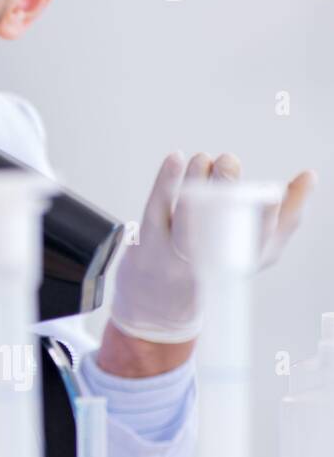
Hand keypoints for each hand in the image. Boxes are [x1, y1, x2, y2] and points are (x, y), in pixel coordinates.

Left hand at [109, 151, 315, 343]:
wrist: (158, 299)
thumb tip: (309, 176)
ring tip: (203, 157)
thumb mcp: (255, 248)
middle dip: (223, 195)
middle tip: (229, 161)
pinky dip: (166, 182)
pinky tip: (176, 158)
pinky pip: (157, 209)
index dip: (266, 220)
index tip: (272, 193)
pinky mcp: (148, 238)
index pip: (258, 243)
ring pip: (184, 218)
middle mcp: (208, 260)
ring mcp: (174, 251)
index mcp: (241, 262)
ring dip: (193, 184)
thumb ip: (285, 215)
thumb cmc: (215, 262)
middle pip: (216, 229)